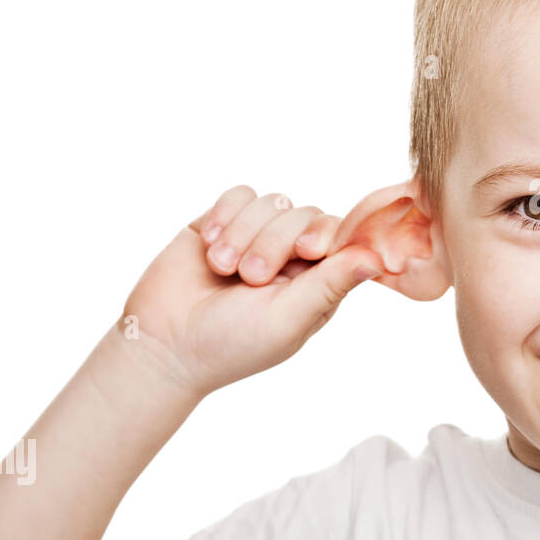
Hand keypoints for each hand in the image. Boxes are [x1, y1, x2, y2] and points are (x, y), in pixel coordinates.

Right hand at [121, 186, 384, 397]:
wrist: (161, 343)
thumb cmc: (231, 344)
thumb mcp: (288, 319)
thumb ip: (332, 285)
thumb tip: (378, 258)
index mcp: (319, 283)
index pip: (340, 238)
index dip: (326, 235)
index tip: (307, 251)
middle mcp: (292, 257)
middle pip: (305, 215)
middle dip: (274, 242)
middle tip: (248, 277)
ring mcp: (257, 236)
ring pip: (272, 202)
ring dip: (244, 232)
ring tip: (221, 268)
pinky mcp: (222, 222)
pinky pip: (240, 194)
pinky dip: (225, 215)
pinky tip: (208, 245)